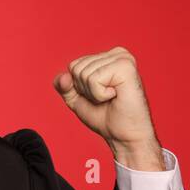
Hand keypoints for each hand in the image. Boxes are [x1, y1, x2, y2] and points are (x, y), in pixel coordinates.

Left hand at [53, 46, 165, 170]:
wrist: (123, 136)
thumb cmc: (105, 117)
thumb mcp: (77, 99)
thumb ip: (64, 86)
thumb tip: (63, 76)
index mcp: (108, 57)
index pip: (74, 65)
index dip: (79, 87)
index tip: (99, 96)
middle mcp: (117, 53)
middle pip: (77, 68)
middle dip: (85, 90)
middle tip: (105, 99)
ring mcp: (122, 58)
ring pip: (84, 73)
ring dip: (94, 94)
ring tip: (111, 98)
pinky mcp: (126, 67)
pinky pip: (94, 79)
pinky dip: (99, 94)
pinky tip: (115, 96)